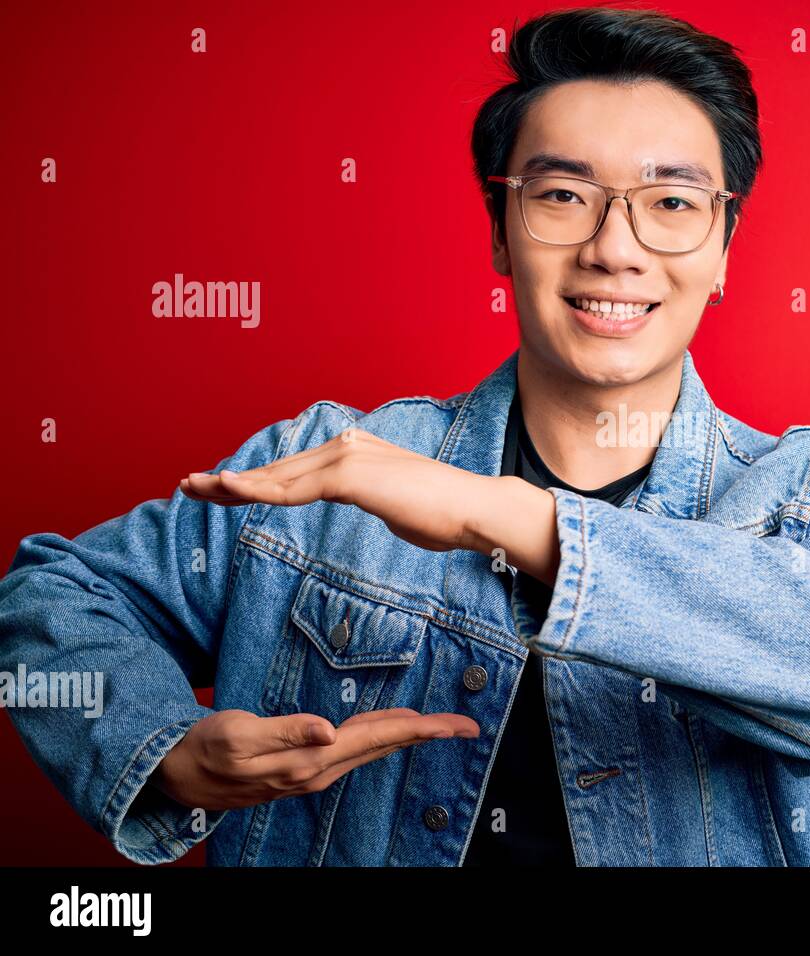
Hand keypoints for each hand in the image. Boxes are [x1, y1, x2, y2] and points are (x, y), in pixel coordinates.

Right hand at [151, 708, 478, 811]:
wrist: (176, 776)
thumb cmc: (205, 749)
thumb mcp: (238, 734)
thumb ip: (285, 731)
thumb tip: (327, 728)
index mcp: (310, 758)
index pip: (377, 738)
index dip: (419, 728)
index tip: (455, 725)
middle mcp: (319, 769)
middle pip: (384, 745)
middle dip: (427, 733)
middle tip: (465, 725)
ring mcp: (313, 772)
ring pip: (372, 748)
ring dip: (406, 734)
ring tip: (437, 723)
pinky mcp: (304, 768)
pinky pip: (355, 751)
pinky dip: (379, 737)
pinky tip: (390, 729)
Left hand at [181, 427, 561, 583]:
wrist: (472, 509)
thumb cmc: (442, 514)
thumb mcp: (395, 504)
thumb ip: (373, 497)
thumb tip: (372, 502)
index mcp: (355, 450)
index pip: (294, 469)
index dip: (255, 479)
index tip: (220, 487)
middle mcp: (346, 444)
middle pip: (278, 469)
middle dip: (231, 479)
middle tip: (187, 484)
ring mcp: (348, 456)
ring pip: (278, 477)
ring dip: (233, 484)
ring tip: (195, 488)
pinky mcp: (350, 475)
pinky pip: (294, 490)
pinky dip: (259, 492)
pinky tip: (230, 491)